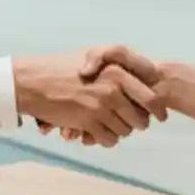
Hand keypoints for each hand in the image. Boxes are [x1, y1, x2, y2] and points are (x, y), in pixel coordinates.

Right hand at [14, 51, 161, 147]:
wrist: (34, 82)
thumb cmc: (64, 67)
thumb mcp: (95, 54)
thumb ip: (120, 64)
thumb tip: (141, 80)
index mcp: (118, 72)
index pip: (150, 97)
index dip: (158, 110)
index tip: (160, 116)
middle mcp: (112, 90)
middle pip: (140, 119)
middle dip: (138, 124)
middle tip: (132, 122)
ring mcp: (100, 108)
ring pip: (125, 131)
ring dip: (120, 131)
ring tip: (110, 124)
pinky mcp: (87, 123)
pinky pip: (108, 140)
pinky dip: (105, 139)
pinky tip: (98, 131)